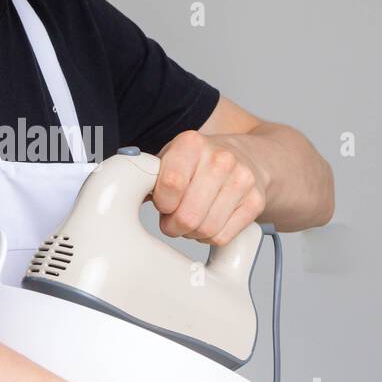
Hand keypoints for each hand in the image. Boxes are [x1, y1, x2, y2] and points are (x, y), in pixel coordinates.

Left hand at [149, 129, 269, 244]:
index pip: (170, 185)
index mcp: (192, 143)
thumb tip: (126, 194)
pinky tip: (210, 220)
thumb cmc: (200, 162)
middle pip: (187, 216)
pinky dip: (211, 236)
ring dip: (192, 232)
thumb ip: (150, 176)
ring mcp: (241, 180)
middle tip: (173, 218)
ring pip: (205, 230)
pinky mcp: (255, 201)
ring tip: (192, 217)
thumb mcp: (172, 157)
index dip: (162, 203)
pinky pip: (223, 237)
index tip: (163, 203)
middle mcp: (220, 159)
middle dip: (174, 225)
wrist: (248, 156)